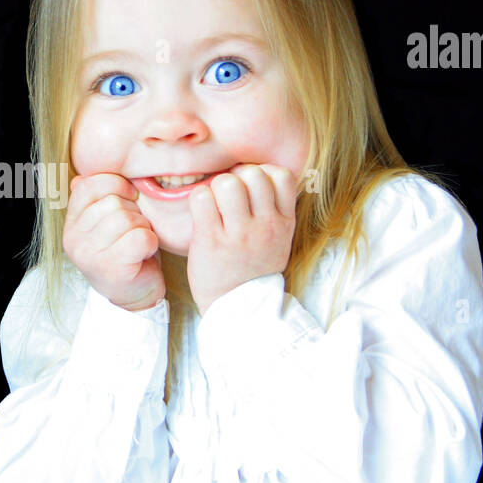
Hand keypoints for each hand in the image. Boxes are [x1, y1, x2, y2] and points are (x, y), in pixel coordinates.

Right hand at [63, 173, 164, 311]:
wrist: (134, 296)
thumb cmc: (124, 253)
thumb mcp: (106, 223)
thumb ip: (94, 200)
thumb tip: (81, 176)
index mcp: (71, 224)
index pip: (88, 186)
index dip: (115, 184)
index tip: (130, 196)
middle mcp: (74, 239)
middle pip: (112, 202)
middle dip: (133, 212)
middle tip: (135, 229)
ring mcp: (90, 255)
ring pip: (127, 219)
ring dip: (143, 228)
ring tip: (139, 242)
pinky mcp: (112, 268)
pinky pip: (140, 237)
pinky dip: (150, 243)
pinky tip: (145, 253)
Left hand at [187, 164, 296, 314]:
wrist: (239, 309)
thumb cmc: (252, 269)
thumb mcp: (278, 240)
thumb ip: (274, 210)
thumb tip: (256, 174)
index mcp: (284, 222)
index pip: (282, 176)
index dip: (261, 173)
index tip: (249, 187)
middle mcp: (265, 226)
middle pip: (252, 174)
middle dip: (235, 177)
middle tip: (226, 196)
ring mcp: (239, 234)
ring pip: (227, 183)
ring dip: (215, 188)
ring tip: (213, 205)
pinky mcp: (212, 241)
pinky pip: (201, 199)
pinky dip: (198, 200)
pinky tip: (201, 214)